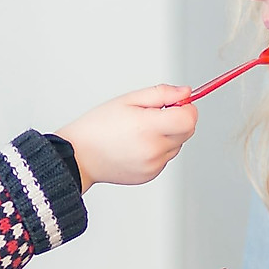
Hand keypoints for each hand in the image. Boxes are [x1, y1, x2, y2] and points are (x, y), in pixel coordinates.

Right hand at [58, 85, 196, 190]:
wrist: (79, 156)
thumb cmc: (98, 126)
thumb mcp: (128, 100)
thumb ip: (162, 94)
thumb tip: (186, 93)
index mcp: (148, 128)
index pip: (189, 118)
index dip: (187, 107)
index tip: (175, 103)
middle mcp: (154, 149)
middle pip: (187, 131)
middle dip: (178, 120)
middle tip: (153, 115)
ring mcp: (153, 165)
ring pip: (177, 145)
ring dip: (167, 136)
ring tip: (139, 132)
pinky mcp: (150, 175)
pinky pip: (165, 158)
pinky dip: (157, 150)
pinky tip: (136, 146)